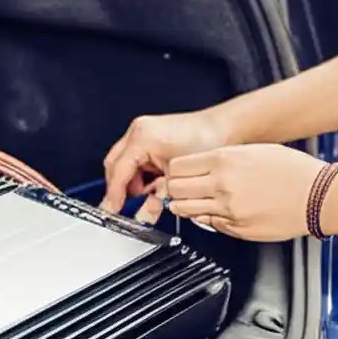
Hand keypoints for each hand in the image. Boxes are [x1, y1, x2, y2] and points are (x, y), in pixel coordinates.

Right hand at [100, 110, 233, 215]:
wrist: (224, 128)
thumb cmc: (207, 142)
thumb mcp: (178, 176)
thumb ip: (157, 194)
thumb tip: (145, 210)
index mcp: (142, 137)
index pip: (118, 171)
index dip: (115, 194)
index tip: (113, 209)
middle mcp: (139, 132)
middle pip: (115, 166)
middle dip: (120, 188)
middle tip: (126, 206)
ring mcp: (144, 132)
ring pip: (125, 164)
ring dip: (132, 182)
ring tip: (149, 195)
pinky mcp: (151, 136)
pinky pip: (137, 159)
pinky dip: (141, 175)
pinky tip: (154, 184)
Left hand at [160, 144, 327, 241]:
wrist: (318, 196)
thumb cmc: (293, 171)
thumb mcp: (254, 150)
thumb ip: (223, 159)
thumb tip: (201, 167)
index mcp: (225, 160)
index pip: (177, 166)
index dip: (176, 171)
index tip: (180, 173)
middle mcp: (222, 185)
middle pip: (175, 189)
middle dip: (175, 189)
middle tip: (183, 189)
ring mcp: (227, 209)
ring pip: (185, 210)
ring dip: (185, 206)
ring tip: (197, 201)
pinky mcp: (235, 228)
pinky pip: (208, 223)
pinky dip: (208, 217)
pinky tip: (220, 210)